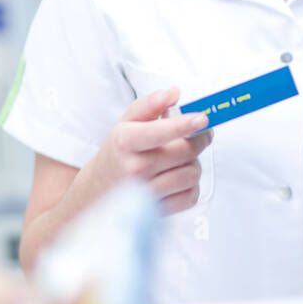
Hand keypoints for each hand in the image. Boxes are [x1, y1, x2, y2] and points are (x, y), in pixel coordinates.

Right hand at [92, 87, 212, 215]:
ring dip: (195, 162)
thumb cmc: (118, 151)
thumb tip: (175, 92)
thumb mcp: (126, 122)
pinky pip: (191, 196)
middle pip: (185, 152)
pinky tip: (179, 175)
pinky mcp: (158, 210)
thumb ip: (150, 104)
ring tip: (183, 157)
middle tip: (200, 132)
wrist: (99, 188)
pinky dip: (192, 185)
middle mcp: (134, 168)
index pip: (158, 132)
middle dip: (199, 139)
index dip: (184, 125)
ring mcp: (146, 193)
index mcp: (126, 141)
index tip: (203, 118)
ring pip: (191, 174)